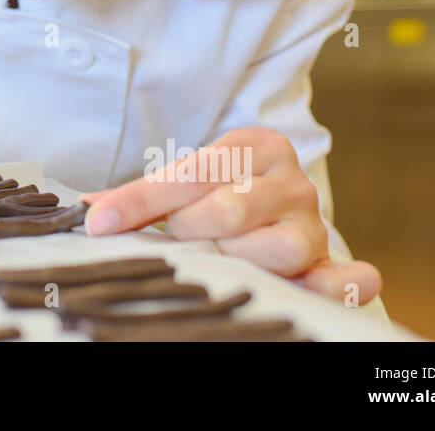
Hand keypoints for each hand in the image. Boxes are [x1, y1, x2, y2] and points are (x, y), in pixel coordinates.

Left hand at [78, 126, 381, 304]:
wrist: (281, 202)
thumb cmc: (225, 190)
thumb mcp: (189, 181)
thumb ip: (143, 197)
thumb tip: (89, 209)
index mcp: (254, 145)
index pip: (188, 174)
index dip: (139, 202)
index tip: (99, 223)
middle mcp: (289, 180)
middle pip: (227, 210)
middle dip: (188, 230)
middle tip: (176, 237)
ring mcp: (314, 223)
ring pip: (274, 247)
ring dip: (235, 259)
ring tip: (219, 257)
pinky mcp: (330, 263)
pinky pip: (345, 278)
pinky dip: (335, 286)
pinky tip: (312, 289)